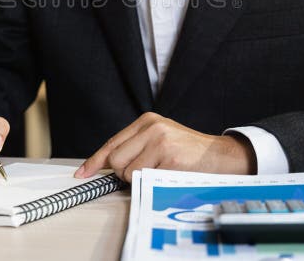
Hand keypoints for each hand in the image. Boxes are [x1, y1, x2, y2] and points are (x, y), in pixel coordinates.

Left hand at [75, 112, 256, 181]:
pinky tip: (168, 174)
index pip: (112, 143)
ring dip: (140, 179)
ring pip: (128, 171)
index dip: (95, 160)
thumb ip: (136, 146)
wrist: (219, 155)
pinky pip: (145, 179)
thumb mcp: (160, 138)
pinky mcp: (169, 158)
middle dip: (124, 173)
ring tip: (159, 171)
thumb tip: (109, 164)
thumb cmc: (188, 151)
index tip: (83, 173)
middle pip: (116, 160)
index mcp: (147, 121)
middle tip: (145, 171)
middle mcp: (152, 127)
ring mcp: (160, 142)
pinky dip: (153, 182)